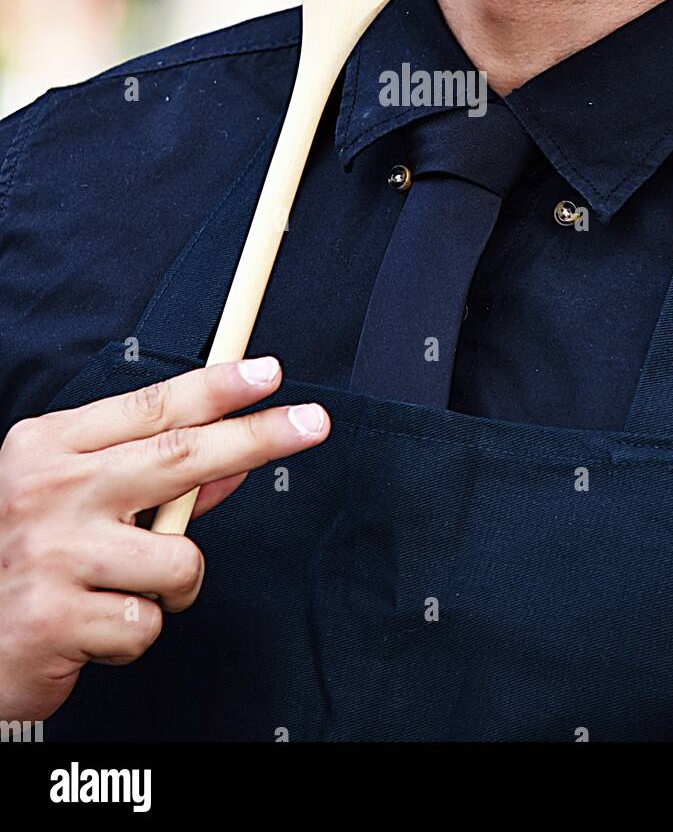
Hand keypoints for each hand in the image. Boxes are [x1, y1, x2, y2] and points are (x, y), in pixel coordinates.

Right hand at [0, 356, 328, 720]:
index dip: (217, 387)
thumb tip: (238, 459)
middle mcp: (51, 490)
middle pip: (180, 457)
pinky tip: (96, 625)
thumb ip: (156, 478)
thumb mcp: (78, 497)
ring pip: (179, 559)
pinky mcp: (57, 618)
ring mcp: (55, 553)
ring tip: (128, 587)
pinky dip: (135, 632)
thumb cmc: (27, 557)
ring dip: (175, 584)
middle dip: (257, 436)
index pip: (152, 406)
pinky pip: (148, 624)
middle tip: (313, 423)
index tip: (268, 372)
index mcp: (51, 447)